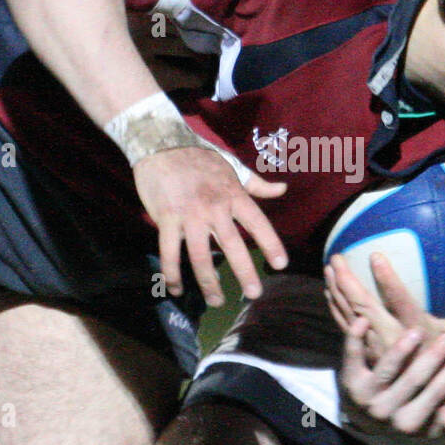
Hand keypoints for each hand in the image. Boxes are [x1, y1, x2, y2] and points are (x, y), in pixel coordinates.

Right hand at [133, 147, 287, 305]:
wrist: (162, 143)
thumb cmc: (200, 157)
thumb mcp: (233, 167)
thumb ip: (257, 183)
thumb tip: (283, 188)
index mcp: (233, 195)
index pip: (257, 223)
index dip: (271, 244)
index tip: (280, 264)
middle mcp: (214, 208)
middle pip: (232, 245)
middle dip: (244, 272)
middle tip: (254, 293)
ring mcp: (189, 215)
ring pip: (201, 256)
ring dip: (209, 282)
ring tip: (217, 301)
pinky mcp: (167, 219)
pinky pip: (170, 252)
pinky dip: (172, 274)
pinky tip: (176, 289)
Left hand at [324, 252, 444, 357]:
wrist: (434, 395)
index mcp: (417, 332)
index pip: (400, 303)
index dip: (387, 281)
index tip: (375, 257)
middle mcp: (392, 342)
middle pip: (364, 309)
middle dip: (348, 282)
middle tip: (338, 257)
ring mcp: (375, 349)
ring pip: (350, 318)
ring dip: (337, 292)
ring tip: (330, 267)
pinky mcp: (366, 354)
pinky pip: (346, 328)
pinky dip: (337, 308)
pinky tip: (330, 291)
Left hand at [340, 317, 444, 436]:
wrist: (361, 416)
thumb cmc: (402, 411)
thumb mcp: (424, 422)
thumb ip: (441, 418)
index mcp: (409, 422)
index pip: (435, 394)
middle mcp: (386, 411)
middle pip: (414, 380)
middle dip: (433, 358)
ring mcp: (365, 395)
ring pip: (387, 368)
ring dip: (402, 349)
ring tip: (417, 331)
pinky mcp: (348, 379)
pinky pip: (352, 356)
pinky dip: (355, 337)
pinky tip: (363, 320)